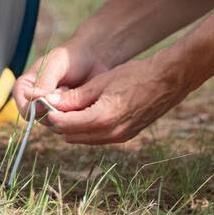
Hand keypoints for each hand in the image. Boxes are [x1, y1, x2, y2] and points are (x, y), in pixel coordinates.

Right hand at [13, 44, 109, 118]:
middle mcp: (37, 102)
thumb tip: (33, 97)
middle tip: (66, 91)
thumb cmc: (71, 57)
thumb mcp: (55, 64)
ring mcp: (53, 111)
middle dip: (53, 109)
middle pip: (40, 119)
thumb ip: (44, 81)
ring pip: (55, 124)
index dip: (33, 109)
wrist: (93, 58)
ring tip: (75, 92)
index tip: (45, 103)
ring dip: (66, 112)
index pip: (23, 107)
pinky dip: (76, 116)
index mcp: (27, 88)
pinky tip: (83, 100)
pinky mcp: (67, 117)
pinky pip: (69, 125)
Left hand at [43, 55, 185, 144]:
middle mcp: (111, 134)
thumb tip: (50, 103)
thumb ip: (75, 97)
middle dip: (60, 122)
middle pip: (72, 136)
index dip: (51, 114)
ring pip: (84, 139)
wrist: (168, 81)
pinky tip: (87, 111)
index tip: (45, 102)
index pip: (65, 125)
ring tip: (69, 106)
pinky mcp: (126, 136)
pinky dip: (88, 128)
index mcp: (102, 119)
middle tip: (54, 104)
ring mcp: (120, 137)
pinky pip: (98, 137)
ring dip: (73, 126)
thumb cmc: (136, 75)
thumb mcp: (101, 82)